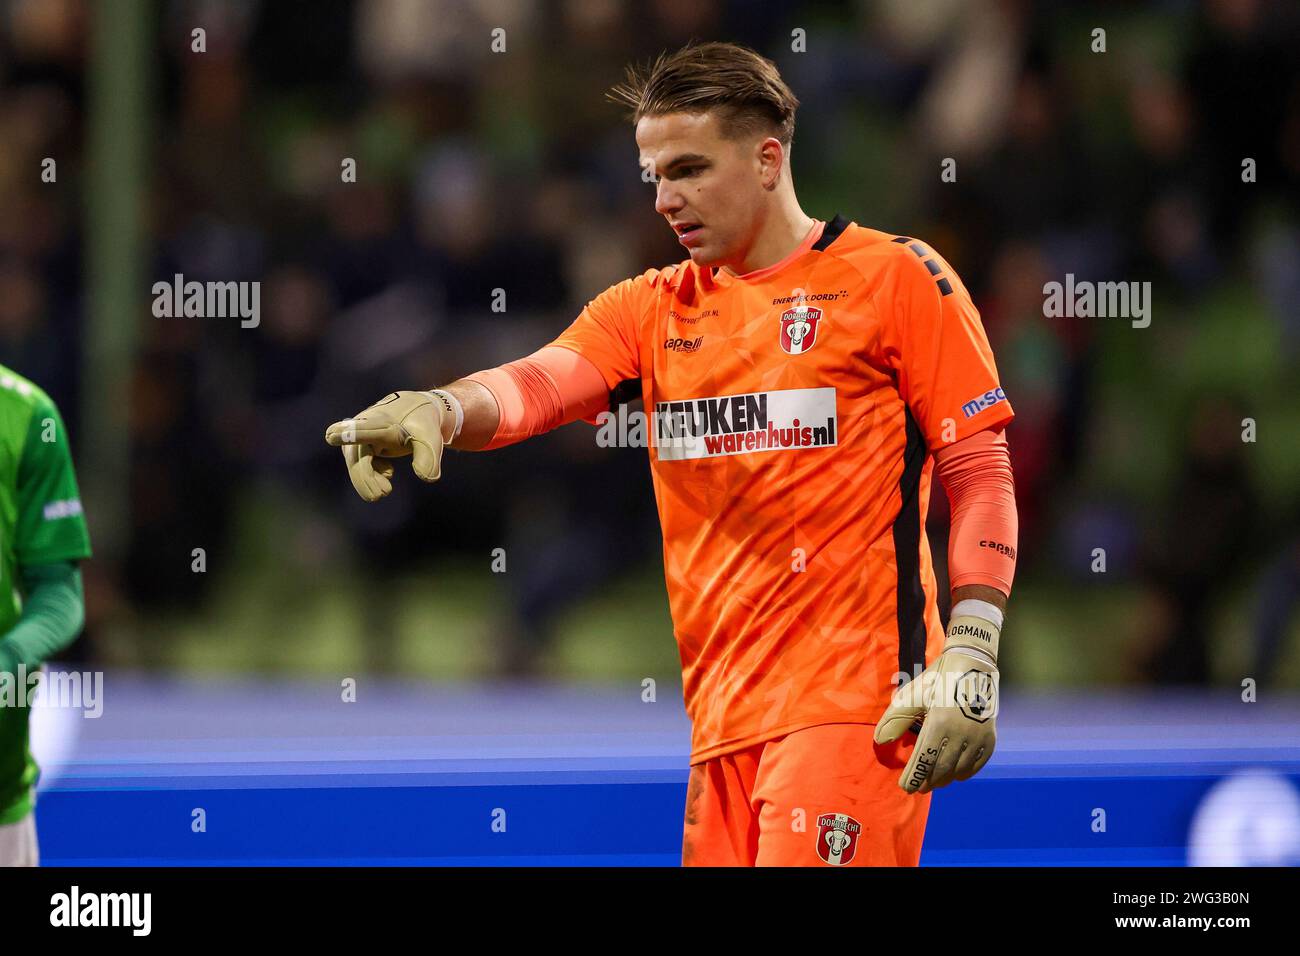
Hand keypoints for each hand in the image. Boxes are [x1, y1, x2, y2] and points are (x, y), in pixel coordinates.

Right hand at [324, 390, 456, 500]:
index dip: (351, 434)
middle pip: (357, 458)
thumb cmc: (420, 423)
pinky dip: (372, 478)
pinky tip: (388, 472)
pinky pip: (359, 469)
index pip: (365, 429)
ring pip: (356, 466)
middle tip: (380, 495)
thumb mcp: (430, 436)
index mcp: (381, 421)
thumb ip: (429, 456)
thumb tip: (427, 478)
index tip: (332, 435)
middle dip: (366, 478)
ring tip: (387, 490)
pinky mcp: (356, 447)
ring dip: (369, 482)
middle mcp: (363, 428)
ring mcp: (356, 438)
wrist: (412, 410)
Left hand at [874, 610, 999, 793]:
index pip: (924, 760)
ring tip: (933, 781)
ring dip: (945, 779)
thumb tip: (880, 741)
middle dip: (927, 781)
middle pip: (942, 770)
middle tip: (917, 787)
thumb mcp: (913, 694)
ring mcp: (978, 737)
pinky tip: (955, 774)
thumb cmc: (938, 679)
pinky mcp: (990, 737)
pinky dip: (965, 772)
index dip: (914, 777)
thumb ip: (895, 718)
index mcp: (940, 723)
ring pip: (959, 770)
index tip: (905, 787)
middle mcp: (962, 734)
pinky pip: (977, 764)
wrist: (973, 664)